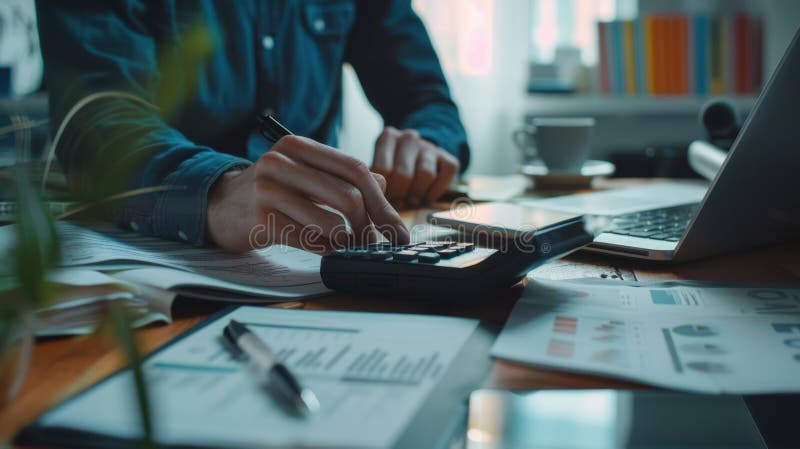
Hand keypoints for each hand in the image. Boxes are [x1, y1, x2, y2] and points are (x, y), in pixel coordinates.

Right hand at [206, 135, 409, 252]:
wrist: (216, 206)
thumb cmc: (268, 193)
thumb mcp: (303, 175)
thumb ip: (340, 177)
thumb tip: (383, 186)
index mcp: (299, 146)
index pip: (355, 169)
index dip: (383, 202)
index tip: (397, 229)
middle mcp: (283, 162)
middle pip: (348, 196)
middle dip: (369, 226)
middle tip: (375, 243)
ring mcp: (269, 190)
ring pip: (332, 222)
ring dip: (345, 241)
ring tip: (341, 244)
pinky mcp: (260, 219)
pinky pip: (308, 240)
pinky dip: (322, 249)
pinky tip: (319, 247)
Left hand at [372, 127, 459, 208]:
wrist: (419, 157)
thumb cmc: (393, 170)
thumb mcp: (378, 170)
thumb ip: (373, 181)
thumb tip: (371, 202)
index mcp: (387, 137)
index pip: (382, 170)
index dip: (383, 190)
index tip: (383, 198)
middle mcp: (409, 138)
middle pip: (403, 174)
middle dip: (399, 195)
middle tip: (398, 202)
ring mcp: (430, 147)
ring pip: (425, 175)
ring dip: (417, 194)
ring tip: (411, 200)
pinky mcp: (448, 158)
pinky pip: (445, 177)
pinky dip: (435, 192)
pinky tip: (426, 197)